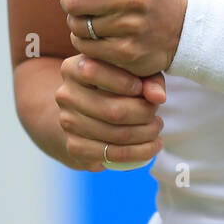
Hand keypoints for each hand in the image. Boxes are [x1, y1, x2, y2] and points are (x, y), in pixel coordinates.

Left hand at [50, 0, 186, 78]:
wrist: (180, 31)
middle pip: (73, 1)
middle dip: (70, 2)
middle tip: (81, 4)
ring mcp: (131, 28)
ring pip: (76, 26)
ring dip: (77, 24)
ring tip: (93, 21)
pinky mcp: (126, 53)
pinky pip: (84, 47)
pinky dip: (84, 42)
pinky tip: (98, 37)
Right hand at [54, 53, 166, 171]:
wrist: (86, 113)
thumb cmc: (116, 85)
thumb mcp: (132, 73)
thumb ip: (148, 79)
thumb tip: (158, 97)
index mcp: (72, 68)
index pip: (93, 72)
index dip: (124, 82)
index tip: (142, 89)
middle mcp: (65, 95)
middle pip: (111, 110)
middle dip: (143, 114)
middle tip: (156, 115)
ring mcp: (67, 123)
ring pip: (116, 134)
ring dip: (145, 135)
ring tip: (157, 128)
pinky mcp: (74, 147)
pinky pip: (112, 154)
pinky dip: (139, 153)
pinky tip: (152, 146)